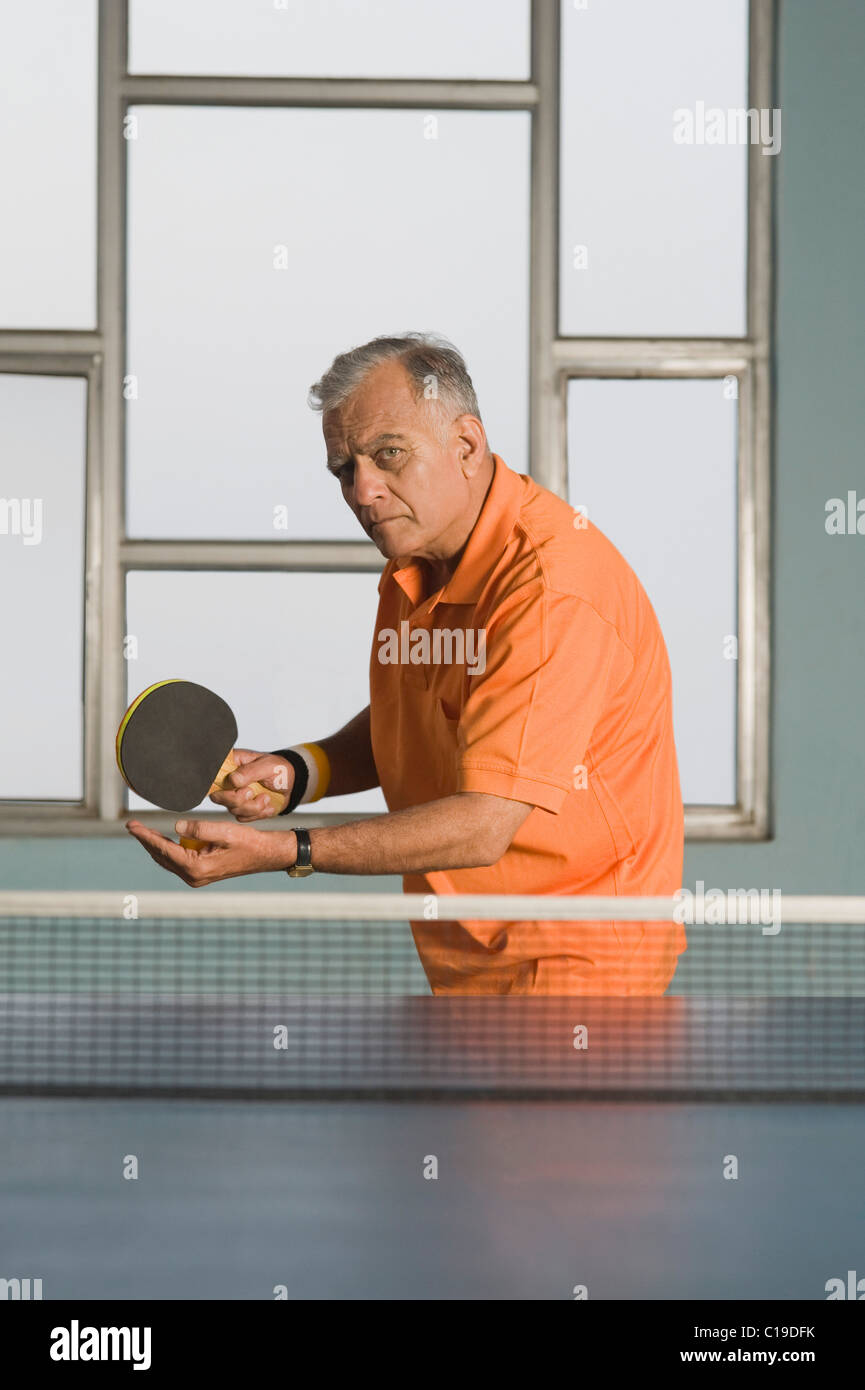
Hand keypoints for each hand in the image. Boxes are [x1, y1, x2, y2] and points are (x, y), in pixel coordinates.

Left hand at [125, 818, 295, 885]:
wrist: (264, 855)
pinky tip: (162, 839)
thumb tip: (176, 826)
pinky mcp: (199, 874)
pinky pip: (176, 862)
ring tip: (142, 830)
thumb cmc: (248, 841)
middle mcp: (193, 876)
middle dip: (145, 840)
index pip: (163, 849)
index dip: (145, 836)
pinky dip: (167, 850)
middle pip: (160, 856)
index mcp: (196, 866)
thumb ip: (199, 829)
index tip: (131, 825)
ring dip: (154, 845)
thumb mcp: (224, 831)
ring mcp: (196, 878)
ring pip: (167, 860)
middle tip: (131, 825)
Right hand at [209, 748, 293, 821]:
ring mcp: (235, 796)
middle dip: (238, 800)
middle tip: (252, 792)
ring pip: (233, 810)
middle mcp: (229, 782)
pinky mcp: (243, 809)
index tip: (239, 787)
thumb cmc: (279, 769)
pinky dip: (258, 814)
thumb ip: (249, 772)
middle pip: (218, 797)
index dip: (219, 786)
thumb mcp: (266, 766)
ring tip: (266, 798)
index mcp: (231, 765)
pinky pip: (243, 818)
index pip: (213, 776)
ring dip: (253, 807)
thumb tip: (233, 779)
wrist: (293, 784)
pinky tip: (267, 805)